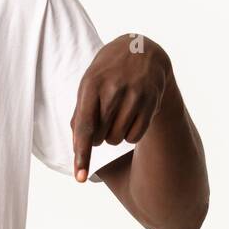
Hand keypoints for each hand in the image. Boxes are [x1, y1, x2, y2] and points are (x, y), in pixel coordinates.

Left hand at [71, 33, 170, 182]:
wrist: (141, 51)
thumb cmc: (107, 73)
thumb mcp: (88, 85)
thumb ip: (81, 115)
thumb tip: (78, 145)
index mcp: (91, 85)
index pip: (84, 127)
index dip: (81, 154)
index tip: (80, 178)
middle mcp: (113, 90)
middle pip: (100, 138)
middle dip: (96, 136)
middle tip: (102, 115)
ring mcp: (134, 96)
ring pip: (117, 140)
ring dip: (113, 135)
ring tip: (116, 113)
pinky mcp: (151, 102)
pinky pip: (134, 137)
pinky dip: (129, 135)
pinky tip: (130, 117)